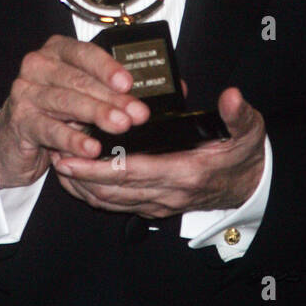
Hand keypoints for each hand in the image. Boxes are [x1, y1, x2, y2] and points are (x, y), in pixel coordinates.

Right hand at [0, 35, 150, 188]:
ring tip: (120, 125)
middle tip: (135, 113)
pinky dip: (73, 140)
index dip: (108, 68)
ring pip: (65, 101)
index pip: (85, 53)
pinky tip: (91, 148)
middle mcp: (38, 66)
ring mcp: (25, 92)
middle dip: (111, 97)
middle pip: (78, 79)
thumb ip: (102, 90)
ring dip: (96, 114)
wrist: (14, 138)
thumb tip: (137, 103)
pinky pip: (50, 129)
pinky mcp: (20, 121)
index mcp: (56, 51)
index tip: (128, 84)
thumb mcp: (78, 93)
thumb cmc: (53, 110)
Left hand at [51, 87, 266, 218]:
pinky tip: (79, 180)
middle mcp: (168, 193)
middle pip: (113, 190)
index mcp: (185, 172)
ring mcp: (160, 204)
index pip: (132, 171)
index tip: (72, 154)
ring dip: (83, 186)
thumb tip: (231, 97)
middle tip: (54, 155)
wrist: (251, 187)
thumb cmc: (244, 156)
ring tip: (59, 164)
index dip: (98, 166)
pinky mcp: (156, 207)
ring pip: (112, 201)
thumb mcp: (248, 130)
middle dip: (80, 176)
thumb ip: (237, 114)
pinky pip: (118, 205)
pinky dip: (95, 194)